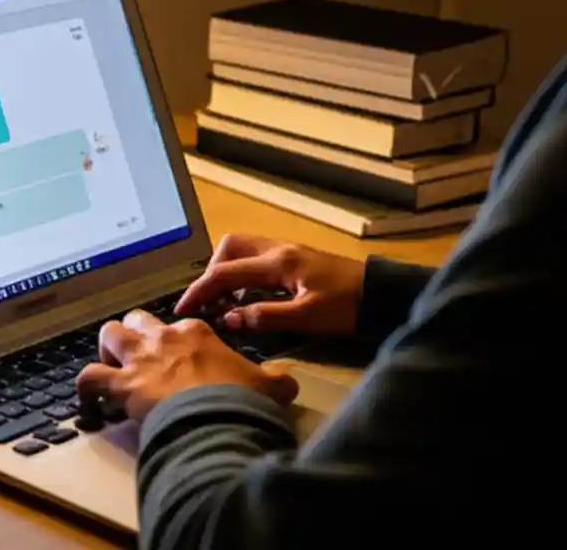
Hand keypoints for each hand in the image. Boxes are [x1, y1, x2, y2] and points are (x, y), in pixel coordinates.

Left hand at [75, 309, 298, 422]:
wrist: (219, 419)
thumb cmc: (243, 399)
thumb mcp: (270, 386)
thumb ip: (276, 379)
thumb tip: (287, 381)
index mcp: (197, 332)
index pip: (181, 324)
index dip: (177, 341)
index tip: (182, 359)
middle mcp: (163, 338)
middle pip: (138, 319)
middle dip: (135, 334)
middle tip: (140, 357)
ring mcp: (139, 359)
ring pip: (109, 334)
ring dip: (107, 350)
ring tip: (112, 368)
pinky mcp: (121, 385)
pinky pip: (89, 377)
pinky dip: (85, 387)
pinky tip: (88, 399)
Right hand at [176, 234, 364, 334]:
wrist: (384, 295)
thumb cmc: (348, 306)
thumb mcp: (306, 317)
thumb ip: (264, 317)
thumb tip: (228, 319)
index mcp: (278, 262)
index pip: (225, 272)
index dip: (199, 291)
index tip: (182, 309)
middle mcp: (278, 249)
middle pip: (229, 248)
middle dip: (211, 272)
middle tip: (208, 302)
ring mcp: (287, 251)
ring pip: (242, 249)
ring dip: (226, 271)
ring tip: (224, 301)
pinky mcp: (295, 258)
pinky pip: (256, 258)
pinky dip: (243, 273)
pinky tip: (247, 297)